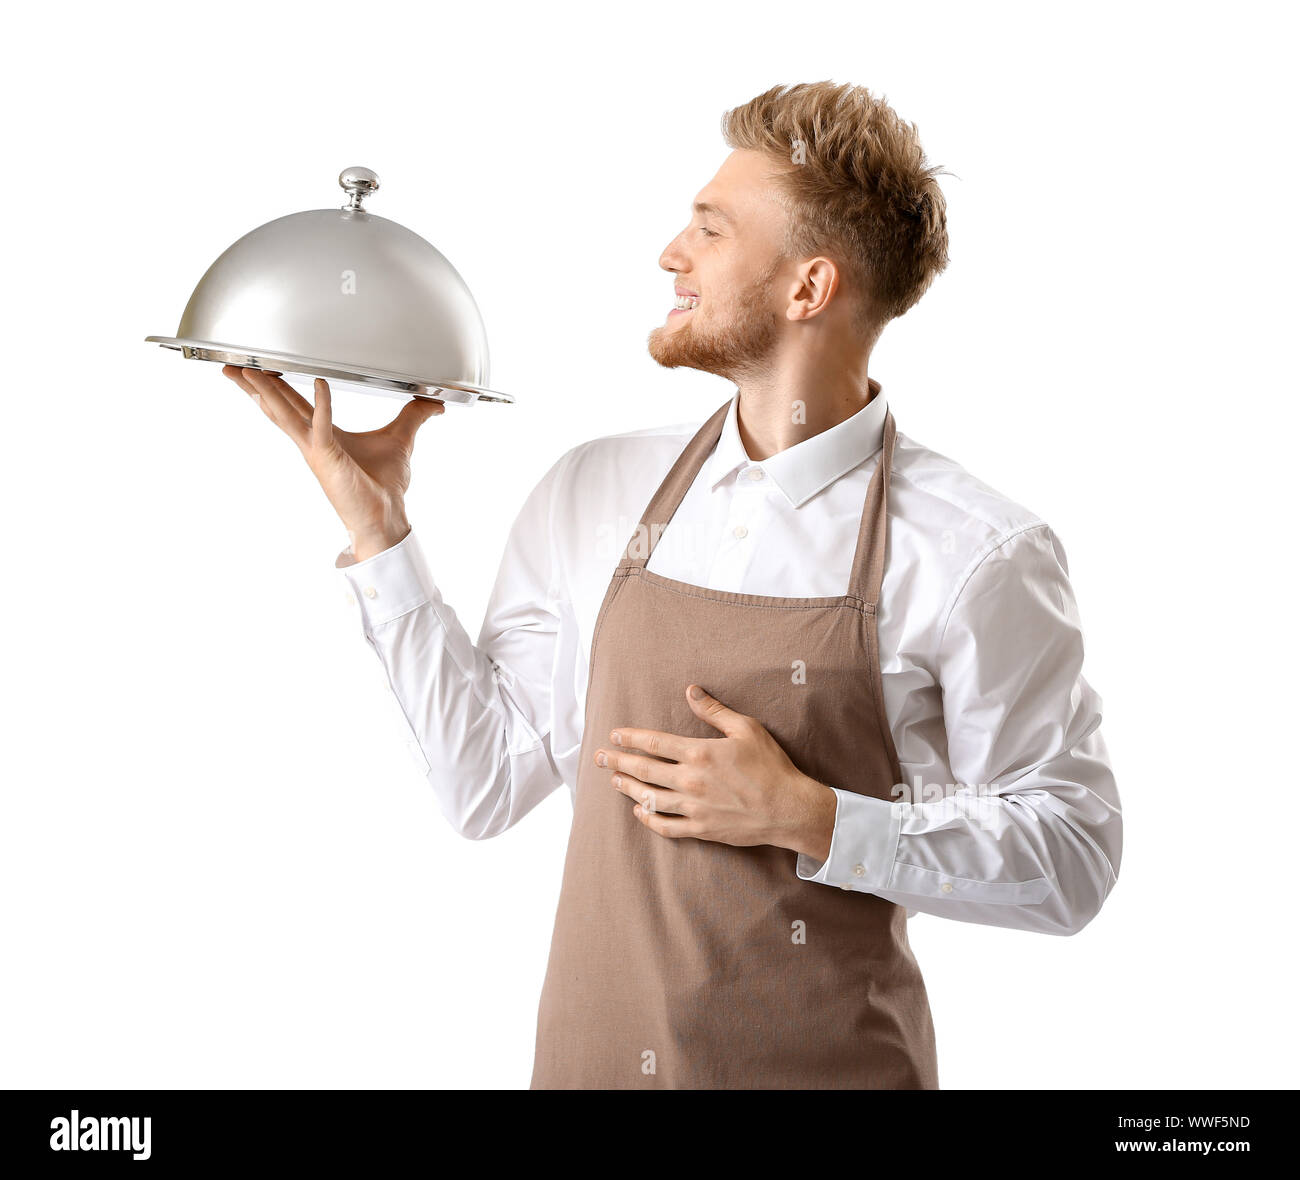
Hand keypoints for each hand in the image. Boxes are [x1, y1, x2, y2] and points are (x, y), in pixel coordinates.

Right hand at [223, 366, 443, 559]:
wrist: (387, 515)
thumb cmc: (386, 485)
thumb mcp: (401, 439)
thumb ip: (413, 417)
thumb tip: (433, 403)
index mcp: (323, 436)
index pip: (294, 404)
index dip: (275, 387)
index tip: (258, 370)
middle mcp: (313, 442)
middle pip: (277, 407)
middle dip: (254, 386)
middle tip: (232, 365)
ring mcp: (317, 451)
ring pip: (285, 415)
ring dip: (267, 392)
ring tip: (249, 371)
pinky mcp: (328, 459)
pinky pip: (322, 427)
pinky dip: (324, 405)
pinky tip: (322, 384)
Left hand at [594, 684, 836, 859]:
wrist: (788, 808)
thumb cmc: (771, 766)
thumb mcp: (746, 728)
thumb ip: (714, 711)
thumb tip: (691, 691)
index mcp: (699, 753)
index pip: (653, 743)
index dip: (630, 738)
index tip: (614, 735)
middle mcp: (690, 781)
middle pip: (643, 770)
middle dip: (617, 762)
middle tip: (598, 758)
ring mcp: (693, 808)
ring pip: (649, 798)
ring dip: (628, 788)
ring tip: (614, 781)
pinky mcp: (701, 829)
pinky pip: (666, 826)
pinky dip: (648, 819)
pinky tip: (639, 811)